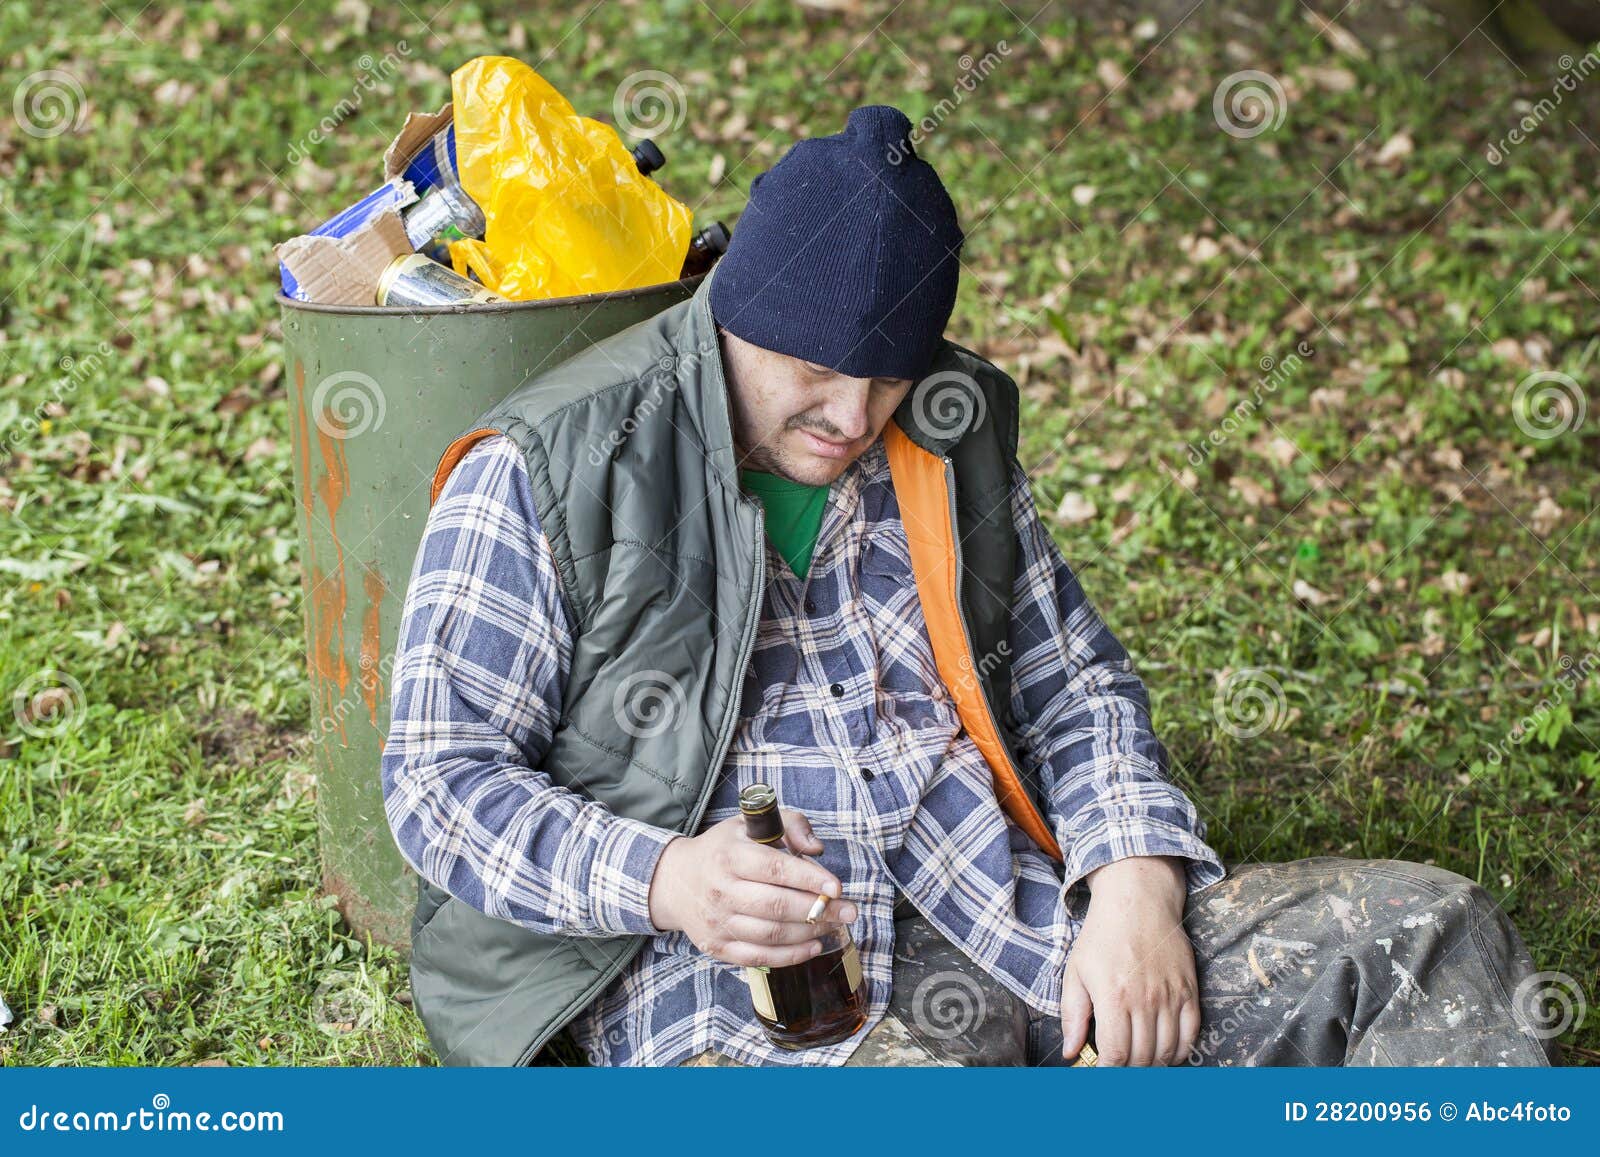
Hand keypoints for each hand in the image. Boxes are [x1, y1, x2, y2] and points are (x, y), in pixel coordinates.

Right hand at [647, 810, 857, 967]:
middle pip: (776, 905)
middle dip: (819, 910)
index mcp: (730, 856)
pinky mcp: (717, 947)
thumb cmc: (722, 850)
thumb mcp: (748, 823)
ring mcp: (718, 922)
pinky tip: (813, 945)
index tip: (837, 886)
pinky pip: (759, 957)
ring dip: (809, 932)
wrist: (675, 881)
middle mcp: (721, 890)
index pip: (774, 868)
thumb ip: (789, 825)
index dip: (808, 879)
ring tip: (834, 924)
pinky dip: (790, 955)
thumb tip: (816, 850)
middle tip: (850, 911)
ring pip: (772, 934)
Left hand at [1060, 856, 1199, 1065]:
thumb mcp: (1076, 972)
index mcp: (1113, 997)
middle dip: (1128, 1070)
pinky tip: (1164, 1052)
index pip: (1116, 1055)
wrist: (1138, 901)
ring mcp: (1171, 996)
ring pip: (1167, 1051)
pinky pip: (1191, 1035)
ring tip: (1137, 1061)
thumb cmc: (1102, 936)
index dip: (1108, 1073)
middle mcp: (1145, 1000)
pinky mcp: (1189, 990)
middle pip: (1142, 1058)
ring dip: (1152, 1064)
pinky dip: (1179, 1052)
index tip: (1101, 1075)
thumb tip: (1071, 1052)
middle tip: (1118, 1067)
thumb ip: (1072, 1015)